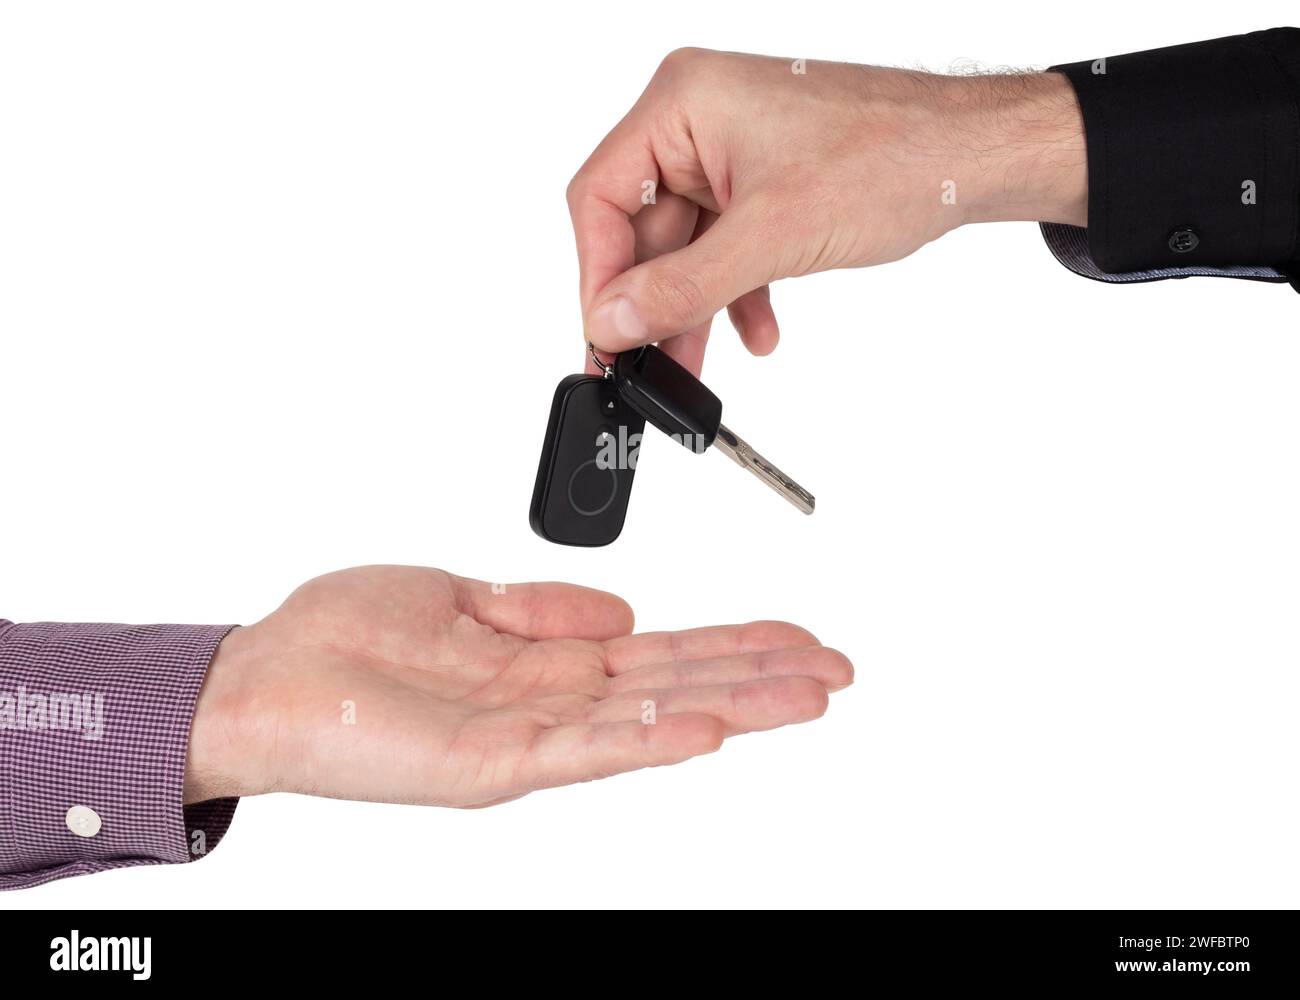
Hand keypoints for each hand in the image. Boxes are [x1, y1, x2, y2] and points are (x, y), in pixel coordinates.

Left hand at [185, 566, 851, 805]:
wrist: (258, 682)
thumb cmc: (343, 640)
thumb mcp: (458, 596)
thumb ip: (542, 605)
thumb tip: (626, 608)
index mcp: (547, 660)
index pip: (664, 650)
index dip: (735, 641)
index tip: (801, 635)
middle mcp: (550, 702)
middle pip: (677, 683)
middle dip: (762, 675)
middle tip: (840, 670)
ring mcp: (525, 737)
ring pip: (650, 720)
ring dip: (734, 706)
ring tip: (808, 695)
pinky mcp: (487, 762)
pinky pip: (580, 751)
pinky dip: (647, 738)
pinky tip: (706, 727)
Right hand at [569, 48, 1086, 374]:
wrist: (974, 156)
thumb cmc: (893, 156)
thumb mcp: (771, 237)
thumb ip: (681, 286)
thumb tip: (612, 322)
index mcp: (683, 103)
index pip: (601, 198)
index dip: (598, 277)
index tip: (604, 337)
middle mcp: (698, 121)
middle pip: (641, 228)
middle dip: (652, 304)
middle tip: (645, 367)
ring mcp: (730, 153)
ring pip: (684, 247)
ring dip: (694, 308)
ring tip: (693, 368)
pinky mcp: (761, 182)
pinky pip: (724, 247)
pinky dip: (735, 292)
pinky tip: (757, 331)